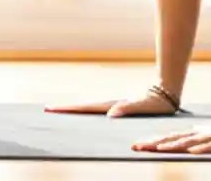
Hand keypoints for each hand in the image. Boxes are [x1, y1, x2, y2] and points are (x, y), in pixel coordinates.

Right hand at [44, 88, 179, 117]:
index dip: (69, 109)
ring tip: (58, 111)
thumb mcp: (143, 108)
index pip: (86, 108)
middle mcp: (109, 105)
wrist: (163, 95)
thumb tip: (111, 114)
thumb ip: (128, 109)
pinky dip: (84, 111)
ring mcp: (111, 106)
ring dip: (73, 110)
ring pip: (88, 108)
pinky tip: (81, 114)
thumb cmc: (155, 104)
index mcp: (111, 105)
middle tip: (47, 109)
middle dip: (65, 108)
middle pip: (83, 107)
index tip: (52, 108)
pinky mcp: (116, 109)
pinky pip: (95, 110)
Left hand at [133, 111, 210, 153]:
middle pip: (175, 140)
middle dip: (156, 144)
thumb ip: (198, 138)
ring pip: (190, 142)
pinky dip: (203, 149)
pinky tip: (192, 153)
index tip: (136, 146)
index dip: (154, 142)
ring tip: (158, 150)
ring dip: (174, 146)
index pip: (172, 138)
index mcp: (197, 134)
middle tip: (136, 148)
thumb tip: (183, 143)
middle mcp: (202, 135)